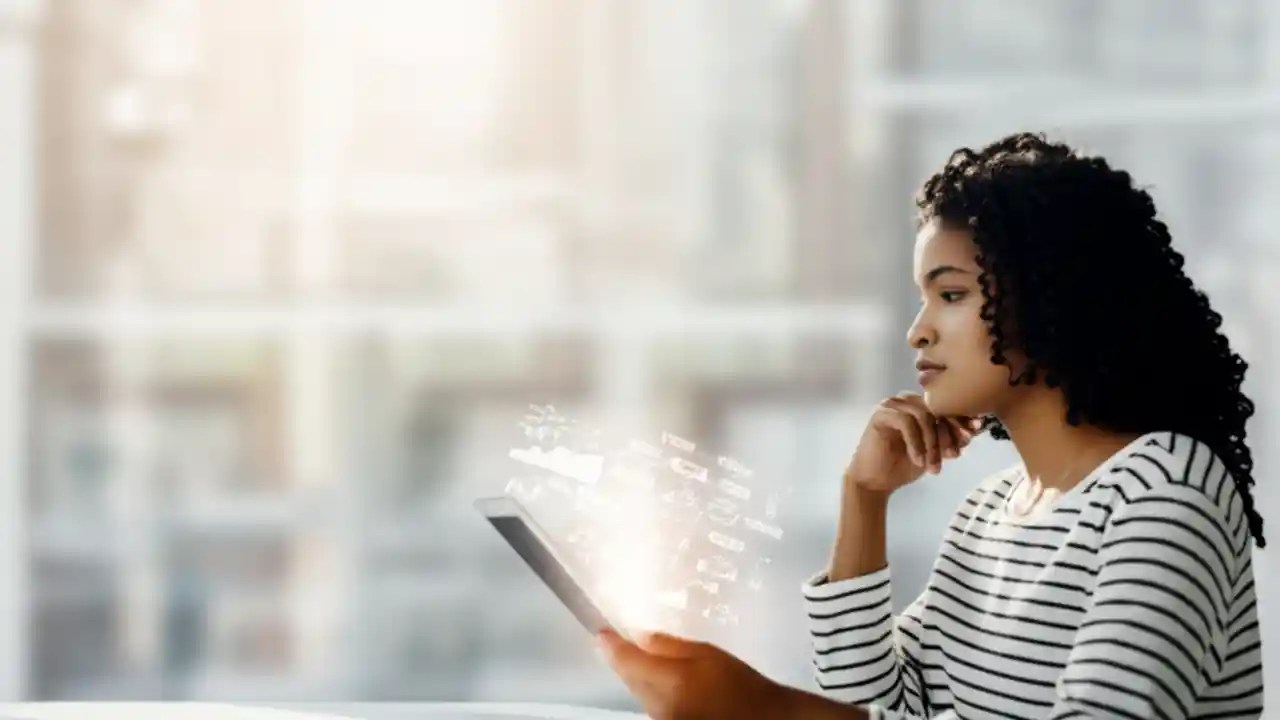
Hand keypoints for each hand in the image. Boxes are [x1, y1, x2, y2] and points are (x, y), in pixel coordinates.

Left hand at [596, 628, 791, 719]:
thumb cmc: (740, 685)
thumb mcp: (708, 654)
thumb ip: (669, 646)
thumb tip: (638, 635)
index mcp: (667, 681)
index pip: (625, 660)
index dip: (609, 643)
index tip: (600, 631)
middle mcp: (656, 706)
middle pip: (628, 678)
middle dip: (623, 659)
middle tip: (618, 638)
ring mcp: (660, 719)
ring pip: (637, 692)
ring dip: (637, 676)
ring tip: (646, 658)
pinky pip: (650, 704)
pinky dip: (650, 690)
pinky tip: (664, 682)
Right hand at [844, 392, 983, 496]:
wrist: (876, 481)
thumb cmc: (904, 465)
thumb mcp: (935, 452)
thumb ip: (951, 440)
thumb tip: (974, 431)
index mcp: (921, 406)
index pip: (947, 405)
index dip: (962, 418)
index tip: (974, 433)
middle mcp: (907, 401)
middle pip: (937, 407)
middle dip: (949, 432)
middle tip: (954, 455)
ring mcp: (893, 405)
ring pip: (923, 415)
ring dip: (932, 442)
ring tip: (933, 465)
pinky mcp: (881, 414)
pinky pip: (906, 422)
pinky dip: (916, 442)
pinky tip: (918, 460)